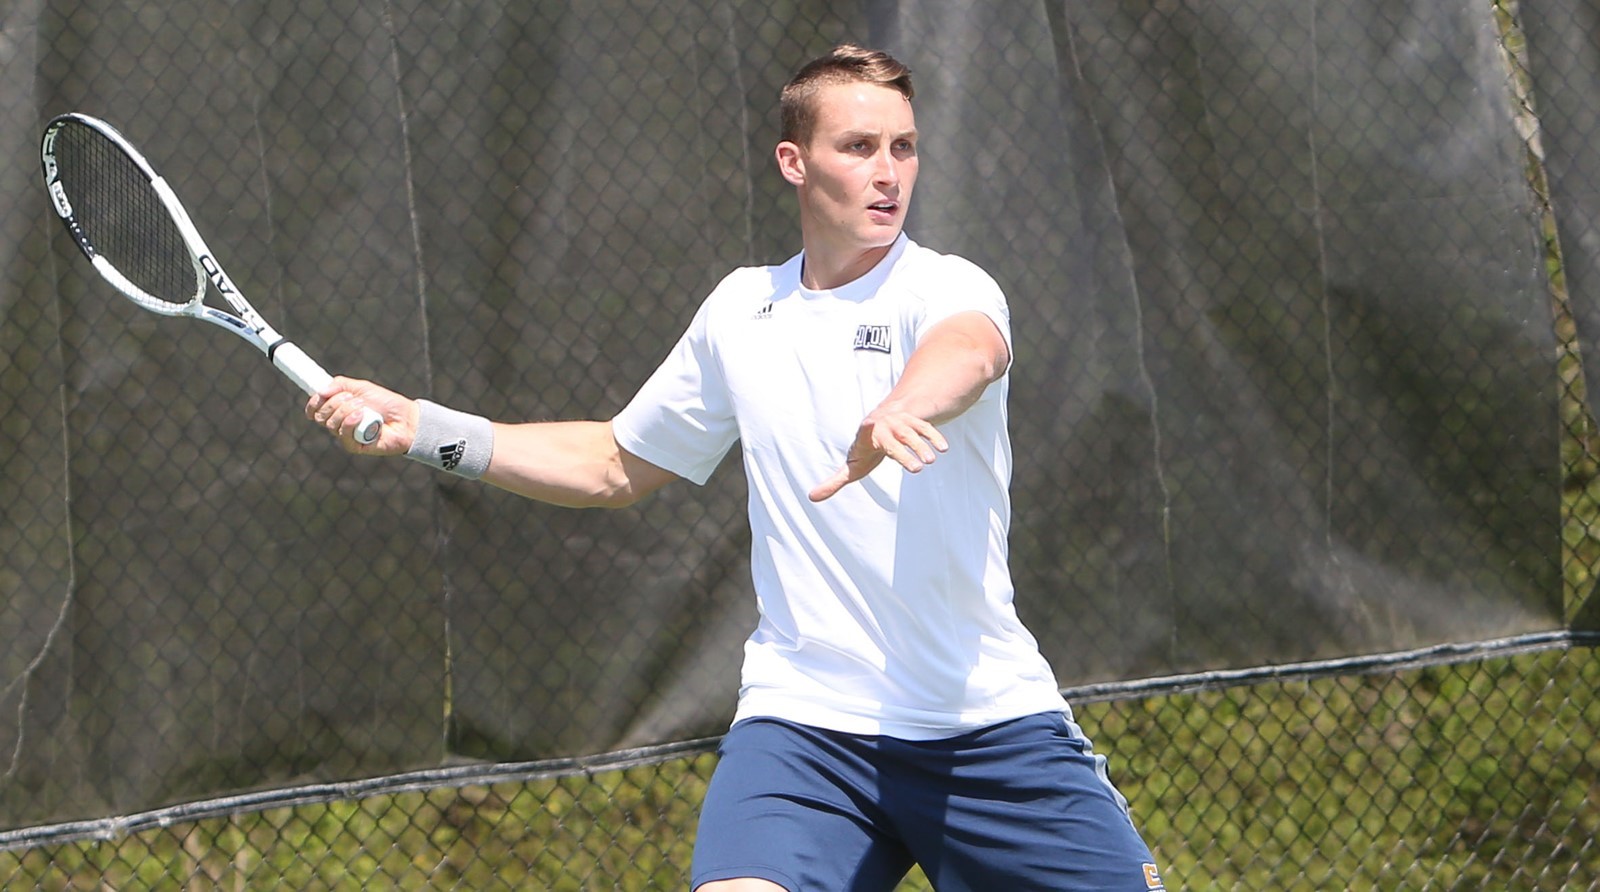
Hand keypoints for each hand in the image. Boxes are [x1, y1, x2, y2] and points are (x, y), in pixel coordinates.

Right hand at [305, 378, 417, 454]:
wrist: (407, 418)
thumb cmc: (386, 403)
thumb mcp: (362, 387)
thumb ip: (339, 385)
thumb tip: (320, 391)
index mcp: (338, 409)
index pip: (314, 410)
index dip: (313, 403)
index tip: (320, 395)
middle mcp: (340, 423)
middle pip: (321, 416)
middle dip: (334, 403)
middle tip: (353, 397)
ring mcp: (347, 436)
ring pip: (331, 424)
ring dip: (346, 410)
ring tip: (363, 406)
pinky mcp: (355, 446)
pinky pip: (343, 435)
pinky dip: (350, 423)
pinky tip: (361, 416)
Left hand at [808, 409, 947, 501]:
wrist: (883, 421)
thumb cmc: (865, 450)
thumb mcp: (851, 466)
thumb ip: (834, 482)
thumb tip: (812, 497)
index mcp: (867, 436)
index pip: (867, 431)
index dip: (869, 428)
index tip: (870, 423)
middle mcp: (884, 426)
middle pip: (896, 438)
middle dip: (905, 452)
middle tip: (918, 469)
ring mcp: (901, 422)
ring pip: (912, 432)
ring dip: (922, 446)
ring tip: (931, 460)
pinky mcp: (914, 421)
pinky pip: (926, 427)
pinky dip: (934, 436)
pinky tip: (943, 449)